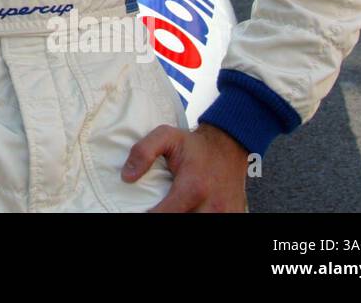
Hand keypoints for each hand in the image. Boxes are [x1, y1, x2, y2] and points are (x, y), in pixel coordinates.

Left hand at [123, 123, 248, 211]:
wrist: (228, 145)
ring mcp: (225, 213)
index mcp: (193, 187)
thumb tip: (127, 176)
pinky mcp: (233, 215)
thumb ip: (143, 152)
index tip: (142, 210)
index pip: (165, 215)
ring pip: (198, 224)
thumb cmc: (195, 145)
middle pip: (184, 223)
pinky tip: (188, 210)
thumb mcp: (166, 136)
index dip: (150, 216)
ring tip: (172, 207)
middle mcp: (212, 205)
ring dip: (183, 216)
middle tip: (158, 207)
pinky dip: (199, 217)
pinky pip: (214, 223)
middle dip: (168, 216)